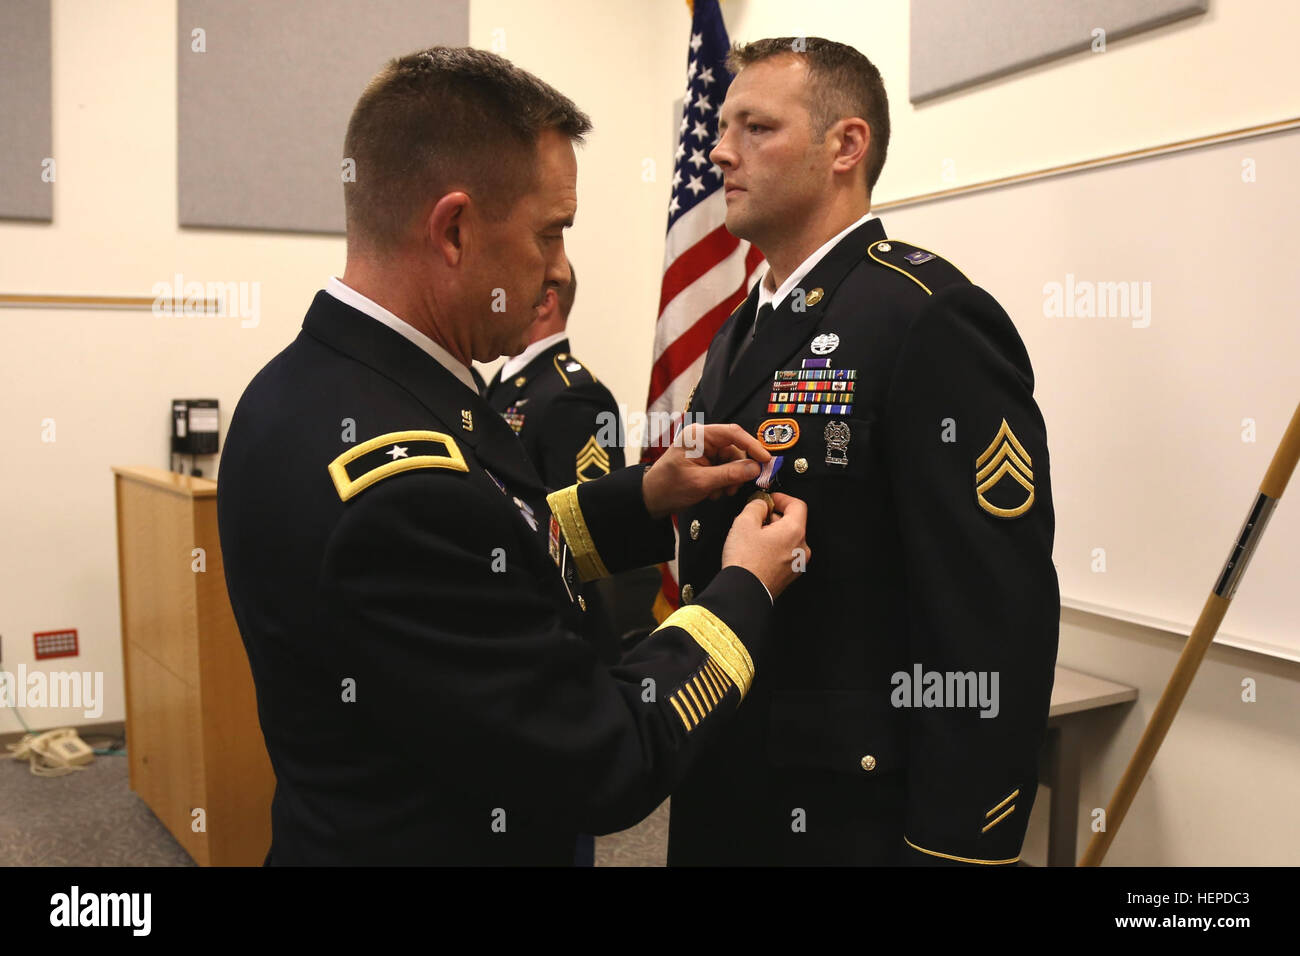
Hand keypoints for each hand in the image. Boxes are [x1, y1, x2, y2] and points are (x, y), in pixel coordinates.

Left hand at [642, 423, 771, 518]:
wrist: (651, 500)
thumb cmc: (667, 487)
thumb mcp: (701, 482)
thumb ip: (730, 474)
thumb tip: (755, 468)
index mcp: (698, 436)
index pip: (732, 433)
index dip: (752, 445)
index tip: (765, 459)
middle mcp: (703, 440)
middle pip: (735, 449)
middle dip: (739, 470)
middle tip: (738, 486)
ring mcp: (705, 451)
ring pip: (733, 462)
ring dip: (731, 480)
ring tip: (719, 493)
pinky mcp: (707, 463)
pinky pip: (726, 470)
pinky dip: (725, 483)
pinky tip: (714, 492)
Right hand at [721, 492, 809, 599]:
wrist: (742, 593)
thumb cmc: (745, 562)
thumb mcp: (744, 523)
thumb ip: (756, 506)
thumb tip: (760, 504)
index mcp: (794, 532)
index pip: (797, 505)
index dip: (782, 498)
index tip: (770, 499)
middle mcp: (801, 548)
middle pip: (793, 523)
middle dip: (774, 517)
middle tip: (756, 518)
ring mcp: (796, 563)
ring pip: (788, 539)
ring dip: (773, 533)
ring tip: (753, 537)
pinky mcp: (789, 575)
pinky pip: (784, 554)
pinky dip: (774, 548)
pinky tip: (756, 552)